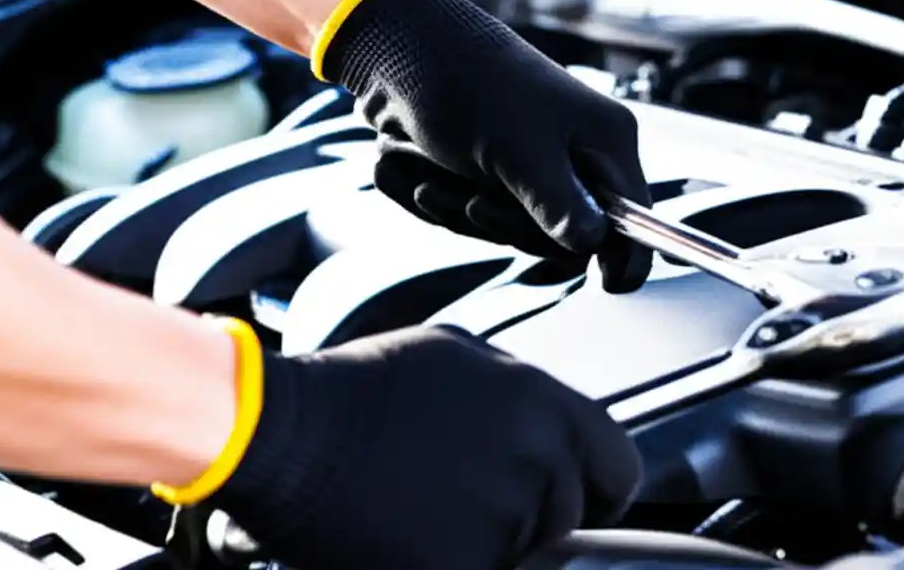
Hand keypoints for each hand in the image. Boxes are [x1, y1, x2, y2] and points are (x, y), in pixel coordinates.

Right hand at [207, 326, 642, 569]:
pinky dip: (457, 558)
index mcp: (542, 405)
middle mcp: (535, 462)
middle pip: (569, 516)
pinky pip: (487, 569)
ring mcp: (502, 521)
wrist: (285, 434)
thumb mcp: (457, 355)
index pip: (619, 468)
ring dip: (493, 540)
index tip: (578, 497)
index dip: (598, 487)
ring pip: (528, 552)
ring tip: (431, 506)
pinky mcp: (463, 566)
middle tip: (470, 494)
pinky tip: (414, 534)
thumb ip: (522, 391)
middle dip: (533, 513)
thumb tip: (554, 427)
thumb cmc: (360, 389)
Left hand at [322, 0, 652, 292]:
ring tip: (435, 179)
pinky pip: (477, 218)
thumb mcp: (518, 152)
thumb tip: (594, 247)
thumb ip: (560, 206)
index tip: (608, 285)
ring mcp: (531, 165)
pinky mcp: (492, 172)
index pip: (637, 216)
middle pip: (567, 237)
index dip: (626, 254)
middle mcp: (574, 154)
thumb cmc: (467, 85)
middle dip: (511, 226)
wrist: (398, 53)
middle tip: (474, 202)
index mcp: (602, 139)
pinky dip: (446, 204)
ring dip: (465, 214)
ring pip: (515, 231)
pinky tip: (425, 176)